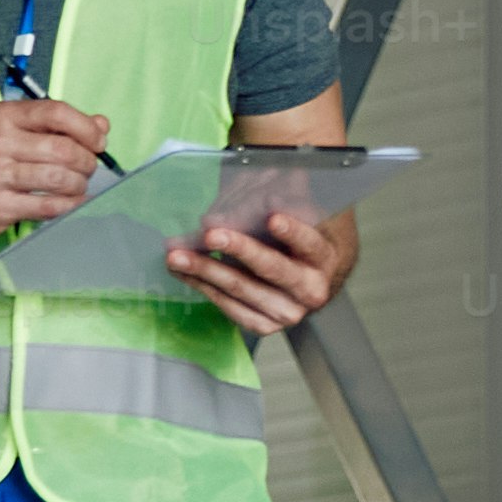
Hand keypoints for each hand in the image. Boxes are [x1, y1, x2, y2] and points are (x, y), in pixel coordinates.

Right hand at [0, 95, 112, 235]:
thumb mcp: (5, 130)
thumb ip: (51, 126)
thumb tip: (100, 125)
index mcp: (1, 117)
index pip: (56, 113)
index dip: (86, 128)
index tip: (98, 141)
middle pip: (63, 150)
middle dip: (87, 161)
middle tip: (88, 168)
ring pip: (58, 179)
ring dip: (79, 185)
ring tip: (78, 185)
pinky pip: (47, 207)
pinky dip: (67, 206)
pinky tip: (70, 203)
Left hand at [170, 197, 358, 340]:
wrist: (308, 277)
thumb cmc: (297, 238)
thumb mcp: (300, 211)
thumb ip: (282, 195)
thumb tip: (262, 177)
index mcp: (324, 258)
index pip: (310, 243)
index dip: (293, 231)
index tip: (273, 218)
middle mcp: (310, 290)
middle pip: (272, 268)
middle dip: (239, 249)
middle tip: (211, 234)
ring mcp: (287, 312)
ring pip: (242, 289)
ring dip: (205, 270)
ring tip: (177, 255)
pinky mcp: (263, 325)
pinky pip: (228, 307)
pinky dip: (203, 287)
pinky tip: (183, 272)